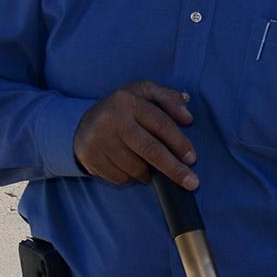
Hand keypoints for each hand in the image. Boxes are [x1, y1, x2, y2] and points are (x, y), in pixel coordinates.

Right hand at [74, 80, 197, 188]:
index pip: (161, 124)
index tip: (192, 159)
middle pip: (150, 150)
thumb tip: (188, 117)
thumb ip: (168, 98)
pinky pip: (120, 177)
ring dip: (149, 174)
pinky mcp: (89, 157)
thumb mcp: (144, 93)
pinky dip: (131, 178)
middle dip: (174, 169)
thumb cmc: (123, 109)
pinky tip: (131, 169)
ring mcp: (98, 139)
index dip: (180, 143)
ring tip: (151, 169)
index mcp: (128, 101)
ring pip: (136, 168)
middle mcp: (111, 119)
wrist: (84, 122)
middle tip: (192, 183)